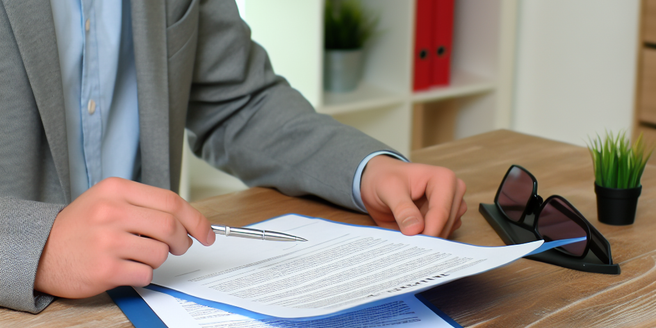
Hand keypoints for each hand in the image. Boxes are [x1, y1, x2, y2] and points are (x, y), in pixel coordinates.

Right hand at [34, 178, 214, 297]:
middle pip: (171, 226)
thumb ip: (144, 203)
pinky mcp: (105, 268)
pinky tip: (128, 267)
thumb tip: (185, 218)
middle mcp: (112, 212)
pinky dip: (144, 274)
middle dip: (184, 240)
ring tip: (141, 255)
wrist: (41, 250)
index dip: (196, 219)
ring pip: (161, 252)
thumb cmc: (79, 226)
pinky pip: (146, 273)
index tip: (206, 232)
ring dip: (159, 258)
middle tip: (180, 246)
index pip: (171, 201)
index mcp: (117, 189)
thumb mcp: (108, 199)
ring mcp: (108, 241)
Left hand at [360, 156, 466, 237]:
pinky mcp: (448, 219)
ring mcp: (452, 206)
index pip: (441, 212)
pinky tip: (409, 232)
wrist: (379, 182)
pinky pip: (441, 236)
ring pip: (445, 233)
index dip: (428, 232)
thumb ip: (402, 208)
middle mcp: (454, 191)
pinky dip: (425, 239)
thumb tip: (415, 229)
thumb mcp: (387, 189)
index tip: (413, 246)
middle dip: (426, 236)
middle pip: (446, 225)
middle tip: (405, 243)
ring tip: (403, 232)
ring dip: (425, 238)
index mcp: (444, 179)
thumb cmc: (384, 178)